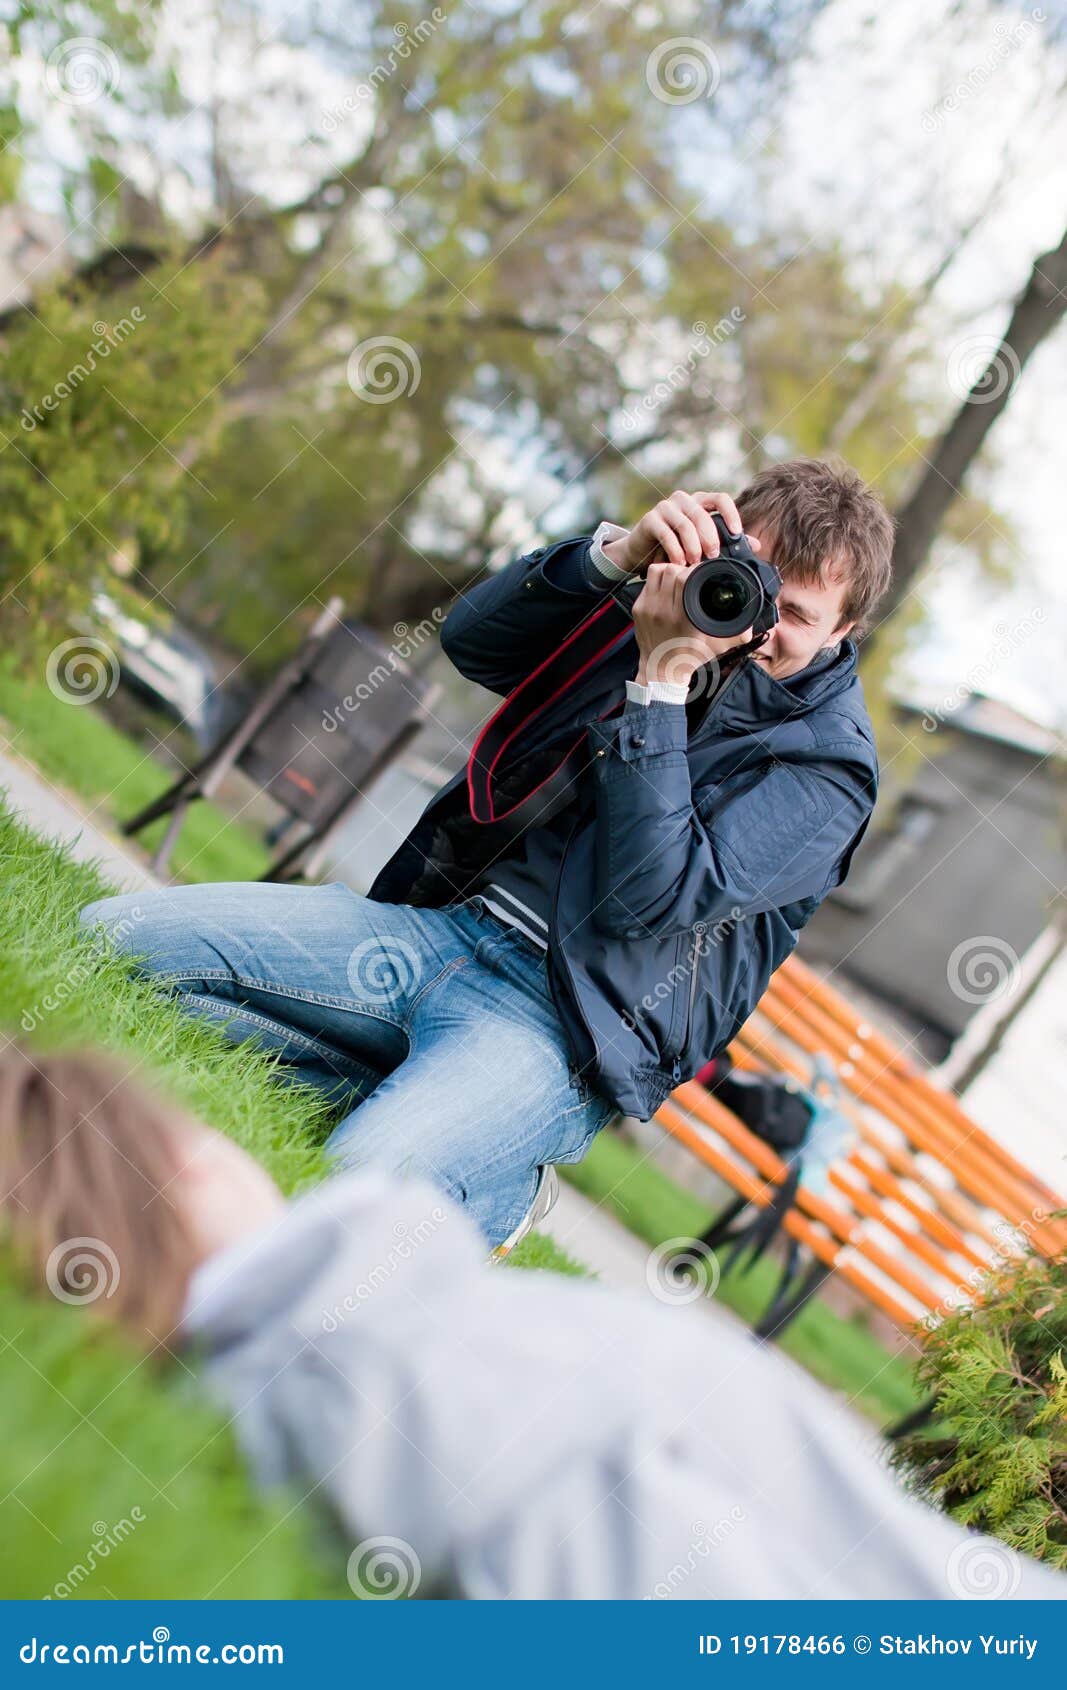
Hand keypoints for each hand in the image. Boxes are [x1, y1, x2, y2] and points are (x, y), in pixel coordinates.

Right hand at [600, 488, 743, 575]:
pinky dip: (675, 551)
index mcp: (700, 502)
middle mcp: (683, 500)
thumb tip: (757, 545)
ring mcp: (665, 507)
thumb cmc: (676, 547)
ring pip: (685, 524)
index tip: (736, 533)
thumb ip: (727, 542)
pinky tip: (678, 563)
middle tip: (712, 556)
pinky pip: (667, 534)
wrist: (641, 551)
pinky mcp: (650, 519)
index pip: (720, 498)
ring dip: (692, 546)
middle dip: (710, 538)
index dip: (731, 514)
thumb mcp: (702, 544)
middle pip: (702, 514)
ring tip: (694, 563)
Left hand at [633, 562, 753, 687]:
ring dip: (668, 569)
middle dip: (682, 568)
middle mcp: (663, 611)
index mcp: (683, 618)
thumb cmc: (689, 657)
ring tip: (678, 576)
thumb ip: (736, 636)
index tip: (702, 572)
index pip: (684, 579)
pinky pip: (647, 582)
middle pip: (670, 570)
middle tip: (690, 573)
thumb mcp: (716, 648)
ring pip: (656, 571)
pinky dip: (658, 580)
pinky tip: (666, 586)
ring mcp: (648, 609)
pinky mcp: (638, 609)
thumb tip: (751, 626)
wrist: (660, 671)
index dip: (694, 570)